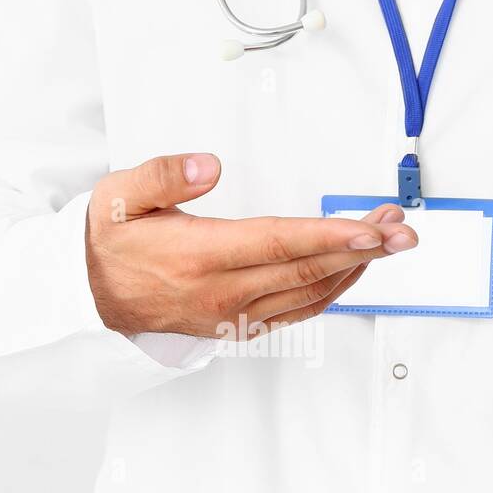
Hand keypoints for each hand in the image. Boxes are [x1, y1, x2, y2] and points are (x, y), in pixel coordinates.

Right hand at [85, 152, 416, 337]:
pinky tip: (352, 270)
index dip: (330, 236)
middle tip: (403, 230)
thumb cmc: (109, 243)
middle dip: (362, 250)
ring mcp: (233, 314)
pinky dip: (333, 290)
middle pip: (307, 271)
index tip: (371, 229)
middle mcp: (222, 293)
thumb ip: (164, 176)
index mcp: (198, 257)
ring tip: (388, 239)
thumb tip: (210, 167)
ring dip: (355, 268)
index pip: (279, 244)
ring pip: (310, 294)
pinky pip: (297, 311)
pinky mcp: (238, 325)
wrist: (89, 295)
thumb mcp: (119, 196)